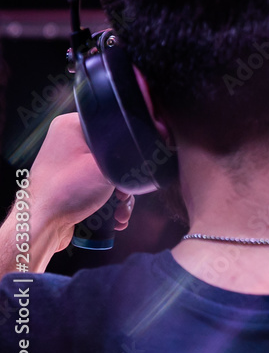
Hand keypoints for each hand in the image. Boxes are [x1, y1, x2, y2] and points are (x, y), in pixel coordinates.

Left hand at [25, 113, 134, 252]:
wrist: (40, 227)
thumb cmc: (65, 193)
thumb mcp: (106, 167)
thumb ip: (130, 155)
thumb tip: (144, 154)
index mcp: (70, 126)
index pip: (112, 125)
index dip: (126, 147)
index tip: (129, 167)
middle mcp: (67, 141)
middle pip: (114, 153)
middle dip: (124, 179)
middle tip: (122, 193)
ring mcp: (68, 163)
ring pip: (109, 173)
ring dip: (120, 196)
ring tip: (119, 212)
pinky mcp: (71, 183)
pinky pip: (99, 186)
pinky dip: (109, 201)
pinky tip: (114, 216)